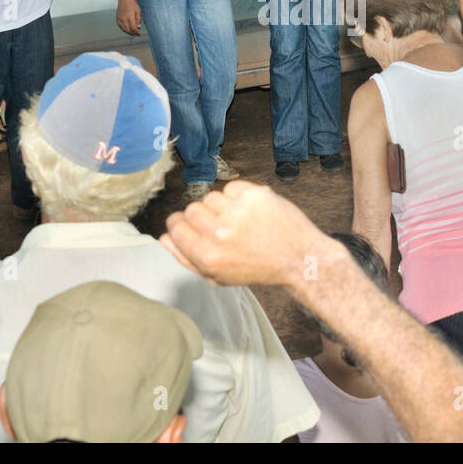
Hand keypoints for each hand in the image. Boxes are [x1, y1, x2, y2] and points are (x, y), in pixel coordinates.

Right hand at [116, 0, 141, 34]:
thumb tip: (138, 27)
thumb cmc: (132, 3)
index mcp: (130, 17)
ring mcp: (120, 19)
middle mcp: (124, 19)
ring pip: (123, 29)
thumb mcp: (138, 11)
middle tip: (136, 34)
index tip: (139, 33)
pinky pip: (120, 26)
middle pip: (128, 30)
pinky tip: (126, 29)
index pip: (133, 28)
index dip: (136, 32)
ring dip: (128, 32)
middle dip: (132, 33)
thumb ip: (138, 19)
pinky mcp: (117, 18)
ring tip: (132, 32)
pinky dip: (123, 28)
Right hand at [160, 180, 326, 287]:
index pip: (175, 226)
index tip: (188, 226)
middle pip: (191, 209)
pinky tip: (249, 211)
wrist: (298, 258)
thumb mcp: (218, 276)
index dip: (180, 225)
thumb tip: (163, 237)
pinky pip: (231, 187)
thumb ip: (187, 258)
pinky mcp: (254, 194)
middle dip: (201, 217)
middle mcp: (220, 232)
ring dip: (220, 206)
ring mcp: (238, 211)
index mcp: (208, 256)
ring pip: (211, 197)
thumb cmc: (257, 268)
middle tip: (218, 226)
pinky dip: (237, 196)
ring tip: (238, 220)